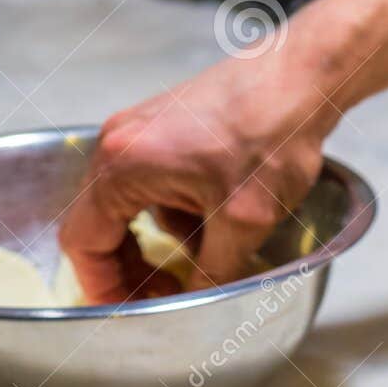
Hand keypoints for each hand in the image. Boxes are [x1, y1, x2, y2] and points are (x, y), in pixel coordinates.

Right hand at [60, 43, 336, 302]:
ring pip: (129, 206)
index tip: (129, 309)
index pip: (84, 241)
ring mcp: (138, 130)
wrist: (303, 76)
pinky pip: (150, 183)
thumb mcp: (244, 222)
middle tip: (166, 292)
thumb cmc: (272, 133)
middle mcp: (118, 143)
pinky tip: (215, 218)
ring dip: (159, 238)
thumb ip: (211, 273)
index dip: (103, 285)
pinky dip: (174, 210)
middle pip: (100, 224)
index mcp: (123, 165)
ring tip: (206, 253)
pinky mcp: (162, 126)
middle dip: (131, 265)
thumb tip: (194, 306)